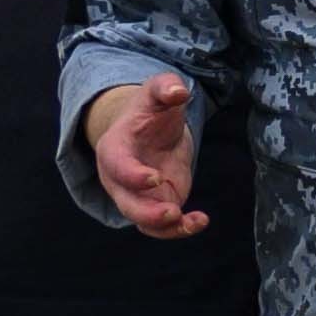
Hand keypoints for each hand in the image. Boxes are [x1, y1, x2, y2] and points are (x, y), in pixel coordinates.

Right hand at [87, 73, 208, 237]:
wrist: (152, 130)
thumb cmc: (150, 111)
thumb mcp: (157, 93)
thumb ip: (165, 87)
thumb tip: (177, 90)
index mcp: (115, 148)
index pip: (117, 166)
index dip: (133, 175)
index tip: (156, 177)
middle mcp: (120, 178)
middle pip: (126, 203)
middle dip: (146, 212)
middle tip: (172, 212)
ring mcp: (137, 196)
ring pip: (142, 221)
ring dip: (164, 227)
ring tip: (191, 221)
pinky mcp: (155, 205)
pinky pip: (162, 227)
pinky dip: (179, 229)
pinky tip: (200, 220)